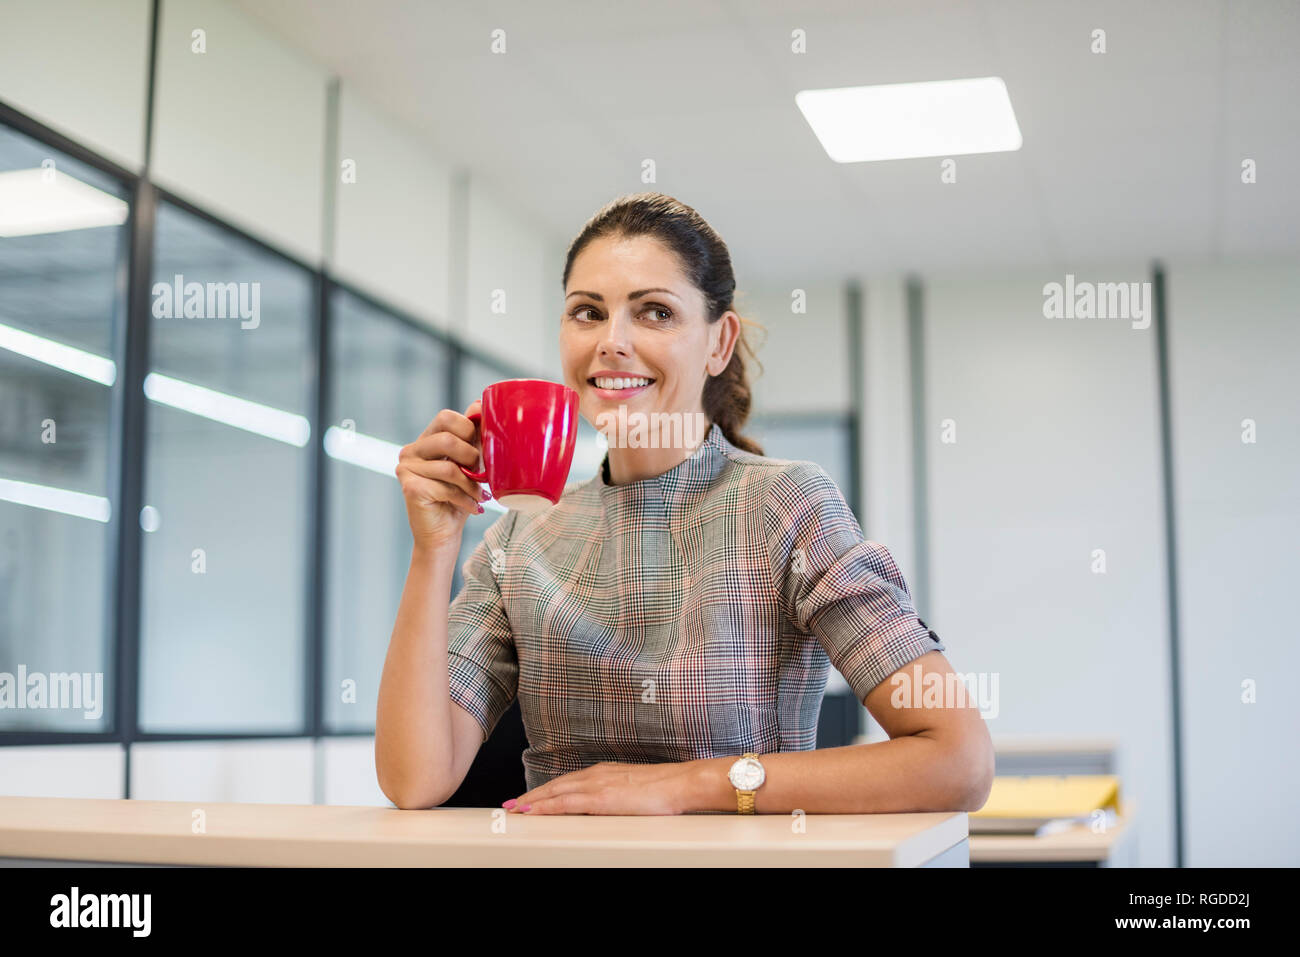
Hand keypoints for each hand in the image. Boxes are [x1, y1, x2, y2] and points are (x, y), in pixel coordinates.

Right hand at [395, 400, 488, 551]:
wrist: (442, 535)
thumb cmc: (458, 498)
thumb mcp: (469, 465)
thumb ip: (472, 437)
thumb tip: (479, 403)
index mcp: (425, 440)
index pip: (446, 417)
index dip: (468, 429)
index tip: (481, 450)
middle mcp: (411, 451)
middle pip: (448, 440)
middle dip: (472, 458)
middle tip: (483, 475)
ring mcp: (406, 469)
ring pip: (449, 467)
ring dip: (472, 484)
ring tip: (481, 495)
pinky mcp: (410, 488)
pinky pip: (446, 487)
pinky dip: (465, 499)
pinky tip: (473, 507)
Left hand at [503, 761, 697, 814]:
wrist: (678, 783)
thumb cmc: (664, 788)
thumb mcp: (634, 789)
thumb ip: (618, 795)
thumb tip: (612, 805)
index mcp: (603, 773)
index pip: (567, 782)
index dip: (546, 790)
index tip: (531, 797)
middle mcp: (595, 775)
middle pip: (555, 786)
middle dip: (531, 795)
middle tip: (511, 804)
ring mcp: (596, 785)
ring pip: (554, 793)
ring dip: (532, 801)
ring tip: (514, 809)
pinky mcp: (599, 798)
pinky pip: (564, 803)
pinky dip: (545, 806)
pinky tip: (532, 811)